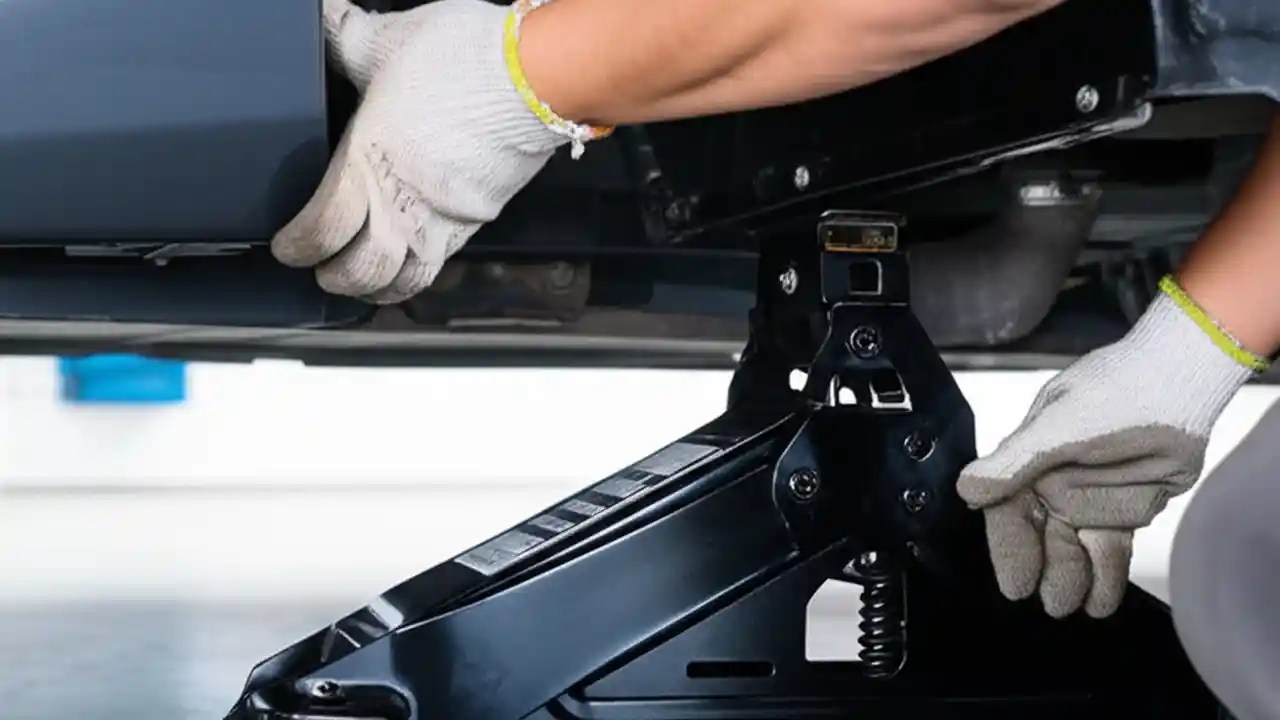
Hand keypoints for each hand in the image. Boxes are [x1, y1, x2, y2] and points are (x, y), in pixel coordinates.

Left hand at [271, 0, 569, 303]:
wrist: (535, 76)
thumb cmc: (466, 59)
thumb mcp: (388, 39)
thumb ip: (347, 37)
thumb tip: (324, 17)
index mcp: (369, 160)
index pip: (321, 230)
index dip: (298, 248)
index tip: (288, 248)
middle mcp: (404, 200)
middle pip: (361, 271)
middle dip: (335, 278)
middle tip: (322, 272)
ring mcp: (445, 217)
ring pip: (404, 280)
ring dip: (378, 289)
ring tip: (365, 283)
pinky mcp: (478, 218)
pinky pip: (442, 262)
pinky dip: (419, 273)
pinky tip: (412, 263)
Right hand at [957, 282, 1259, 618]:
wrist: (1179, 384)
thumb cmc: (1115, 394)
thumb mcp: (1059, 425)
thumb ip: (1015, 461)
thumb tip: (967, 491)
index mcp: (1030, 459)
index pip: (1008, 512)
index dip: (1010, 548)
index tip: (1015, 585)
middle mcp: (1055, 481)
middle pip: (1044, 536)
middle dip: (1047, 569)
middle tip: (1051, 603)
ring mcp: (1090, 495)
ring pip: (1077, 545)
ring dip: (1076, 577)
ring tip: (1075, 605)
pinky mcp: (1125, 506)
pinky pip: (1112, 547)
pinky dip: (1107, 575)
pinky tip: (1101, 601)